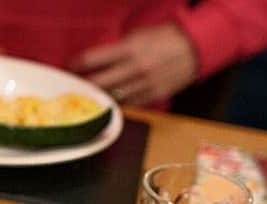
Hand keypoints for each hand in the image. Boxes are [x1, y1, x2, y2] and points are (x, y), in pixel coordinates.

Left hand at [68, 24, 197, 106]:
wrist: (197, 47)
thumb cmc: (167, 37)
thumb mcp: (139, 35)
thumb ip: (118, 49)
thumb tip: (98, 61)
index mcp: (129, 48)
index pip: (91, 60)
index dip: (75, 66)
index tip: (69, 68)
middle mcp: (135, 68)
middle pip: (97, 83)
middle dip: (82, 86)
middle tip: (74, 87)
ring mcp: (145, 85)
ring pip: (112, 98)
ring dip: (98, 98)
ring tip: (88, 97)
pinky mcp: (154, 96)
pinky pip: (129, 105)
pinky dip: (118, 104)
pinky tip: (110, 102)